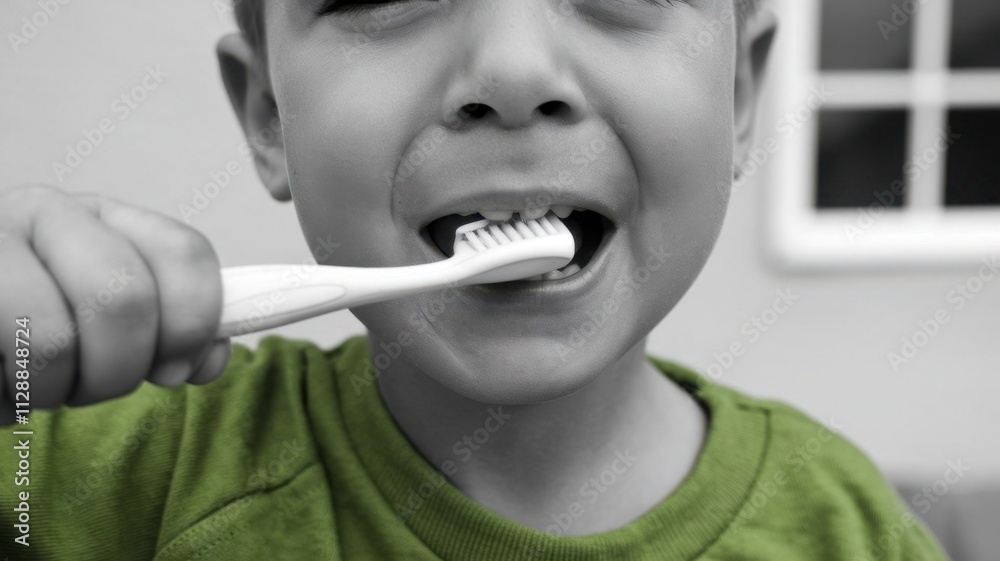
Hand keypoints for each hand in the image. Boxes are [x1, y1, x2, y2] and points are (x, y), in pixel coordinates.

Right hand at [0, 185, 229, 422]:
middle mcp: (43, 210)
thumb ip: (169, 331)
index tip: (176, 369)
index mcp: (102, 215)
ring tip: (31, 382)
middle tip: (91, 386)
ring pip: (53, 341)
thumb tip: (211, 357)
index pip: (184, 252)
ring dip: (52, 390)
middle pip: (125, 297)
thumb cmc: (30, 331)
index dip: (194, 324)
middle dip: (119, 370)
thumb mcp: (105, 320)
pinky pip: (2, 366)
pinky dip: (4, 400)